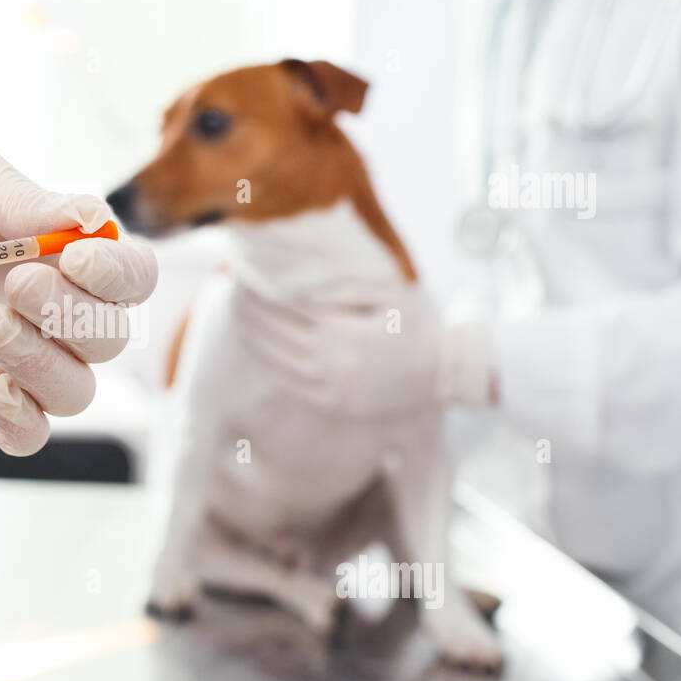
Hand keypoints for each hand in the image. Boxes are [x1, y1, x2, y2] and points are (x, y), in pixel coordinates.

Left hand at [0, 139, 157, 454]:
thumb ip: (24, 199)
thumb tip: (92, 220)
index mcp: (71, 255)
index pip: (133, 278)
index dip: (119, 276)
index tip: (75, 258)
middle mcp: (56, 313)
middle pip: (108, 339)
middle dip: (70, 316)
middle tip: (15, 284)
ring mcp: (19, 359)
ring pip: (76, 391)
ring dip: (45, 365)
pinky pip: (27, 434)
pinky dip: (25, 424)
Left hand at [239, 280, 492, 417]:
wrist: (446, 372)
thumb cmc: (419, 326)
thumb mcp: (389, 294)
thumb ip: (344, 289)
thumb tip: (300, 287)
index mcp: (344, 331)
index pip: (291, 307)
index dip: (266, 292)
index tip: (247, 277)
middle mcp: (332, 361)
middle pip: (278, 333)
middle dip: (253, 312)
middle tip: (233, 293)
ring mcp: (330, 386)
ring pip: (278, 360)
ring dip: (255, 338)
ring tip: (238, 318)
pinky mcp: (333, 403)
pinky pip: (291, 385)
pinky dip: (271, 366)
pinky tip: (260, 351)